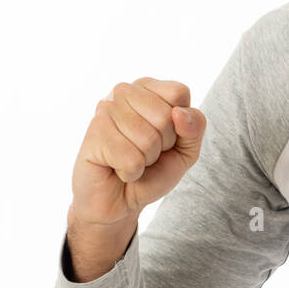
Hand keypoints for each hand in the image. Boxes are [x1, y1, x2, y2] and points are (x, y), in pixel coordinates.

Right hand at [69, 77, 206, 229]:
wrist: (119, 200)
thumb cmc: (153, 170)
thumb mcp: (186, 150)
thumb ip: (195, 127)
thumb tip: (180, 112)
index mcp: (148, 87)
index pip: (179, 93)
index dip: (180, 124)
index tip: (166, 137)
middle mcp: (124, 91)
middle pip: (165, 116)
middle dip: (163, 145)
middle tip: (145, 152)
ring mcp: (105, 109)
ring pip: (148, 139)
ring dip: (146, 159)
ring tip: (131, 159)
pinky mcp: (93, 133)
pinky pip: (131, 158)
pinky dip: (131, 172)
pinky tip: (117, 168)